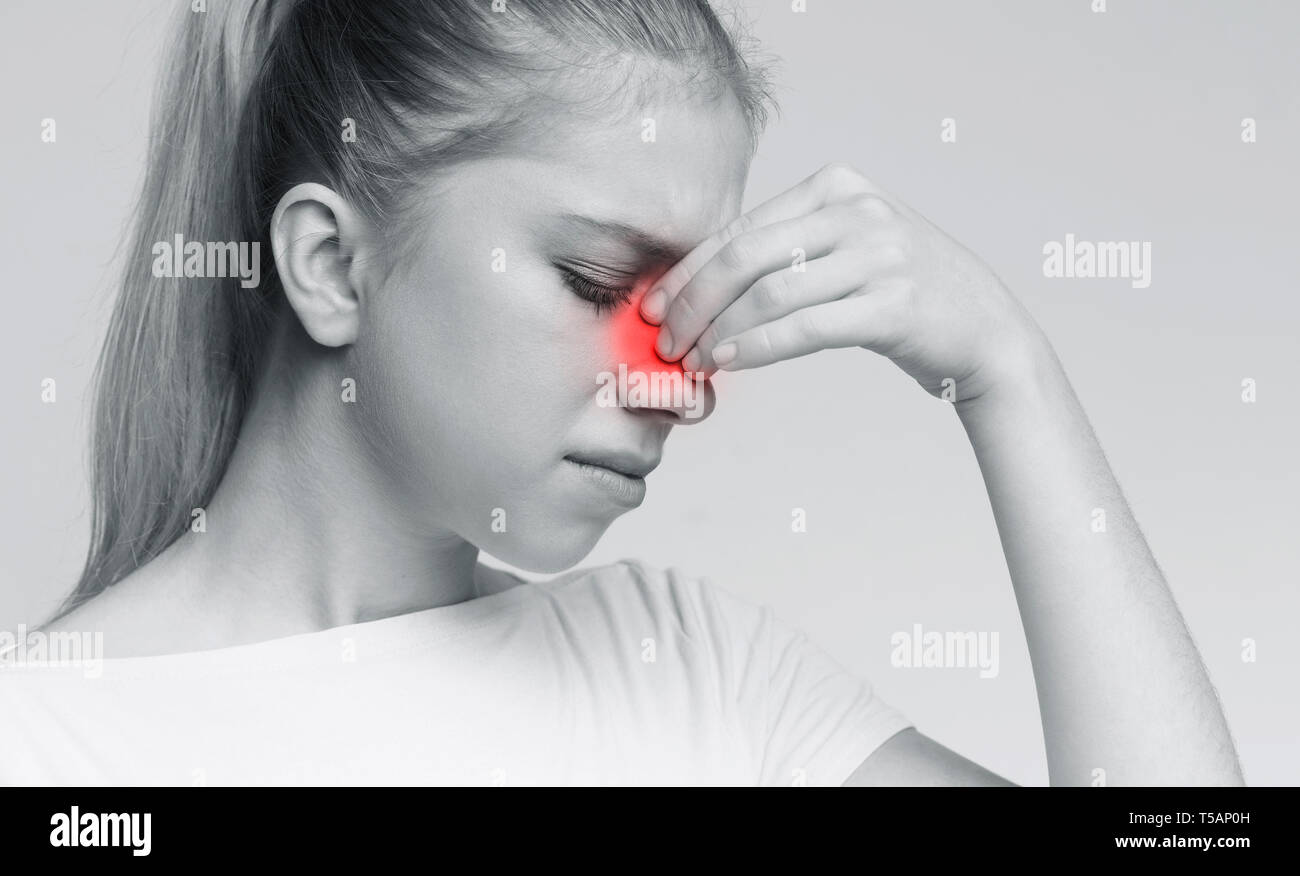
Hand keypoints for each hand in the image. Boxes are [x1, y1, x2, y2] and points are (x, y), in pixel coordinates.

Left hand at [640, 162, 1048, 404]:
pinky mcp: (892, 305)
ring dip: (718, 334)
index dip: (687, 272)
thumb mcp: (849, 252)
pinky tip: (729, 364)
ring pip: (769, 295)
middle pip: (745, 257)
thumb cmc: (903, 297)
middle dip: (693, 304)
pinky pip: (804, 327)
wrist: (988, 333)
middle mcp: (858, 211)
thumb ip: (787, 255)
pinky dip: (757, 347)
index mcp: (838, 187)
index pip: (740, 229)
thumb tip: (702, 291)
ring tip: (693, 362)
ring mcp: (880, 255)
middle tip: (665, 343)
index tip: (653, 307)